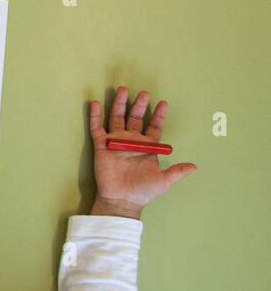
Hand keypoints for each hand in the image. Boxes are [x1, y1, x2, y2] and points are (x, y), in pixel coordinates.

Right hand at [88, 87, 196, 219]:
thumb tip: (196, 167)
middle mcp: (131, 140)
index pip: (154, 126)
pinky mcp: (101, 145)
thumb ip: (178, 172)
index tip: (163, 103)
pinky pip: (97, 127)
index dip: (159, 115)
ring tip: (122, 90)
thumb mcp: (164, 181)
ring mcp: (115, 141)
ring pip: (117, 117)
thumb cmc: (143, 191)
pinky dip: (95, 115)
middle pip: (135, 118)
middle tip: (144, 92)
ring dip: (119, 104)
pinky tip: (95, 103)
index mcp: (147, 147)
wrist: (122, 200)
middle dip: (139, 105)